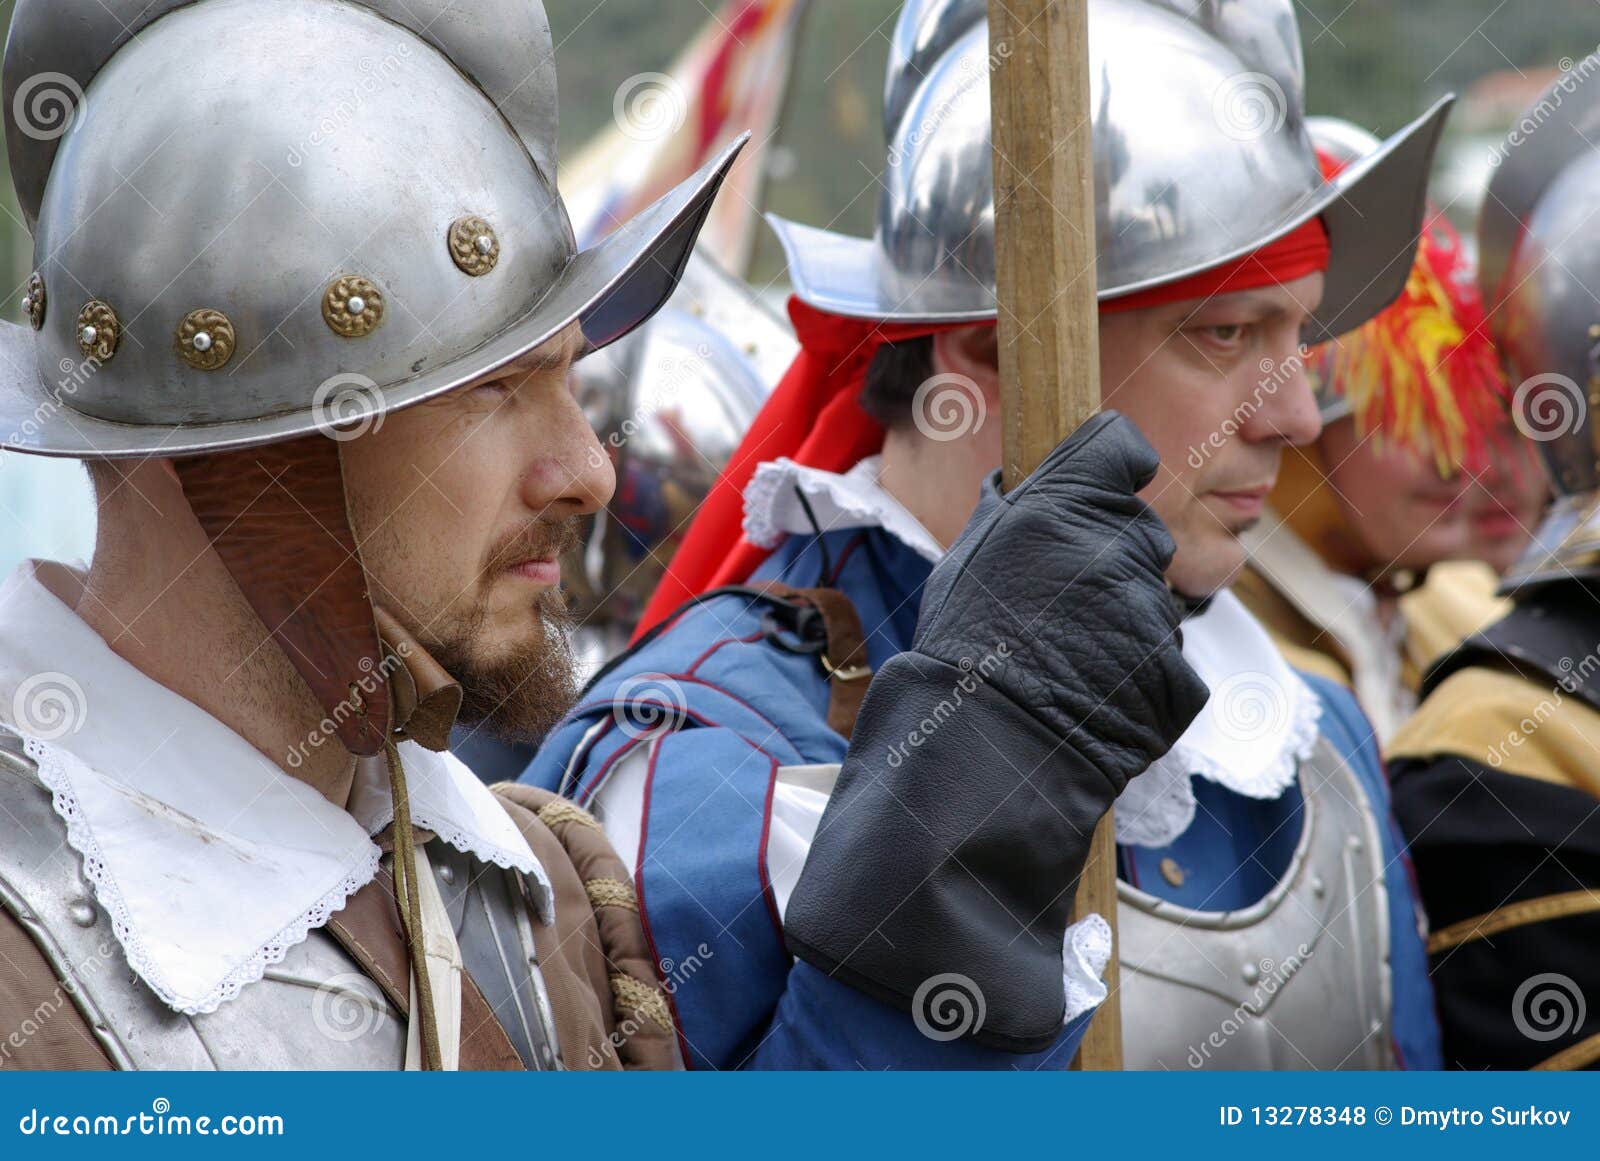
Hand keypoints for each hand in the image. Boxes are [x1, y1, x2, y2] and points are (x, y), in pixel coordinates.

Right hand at [784, 410, 1206, 1051]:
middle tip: (1060, 610)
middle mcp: (1115, 551)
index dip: (1111, 469)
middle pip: (1138, 532)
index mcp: (1059, 509)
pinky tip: (1092, 701)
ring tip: (1067, 665)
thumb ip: (1006, 515)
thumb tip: (1018, 483)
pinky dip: (1140, 684)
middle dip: (1109, 561)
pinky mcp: (1177, 679)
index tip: (1101, 489)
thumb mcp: (961, 565)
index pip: (1119, 448)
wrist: (979, 758)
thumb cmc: (953, 658)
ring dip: (1123, 625)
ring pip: (1153, 604)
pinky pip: (1168, 667)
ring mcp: (1152, 617)